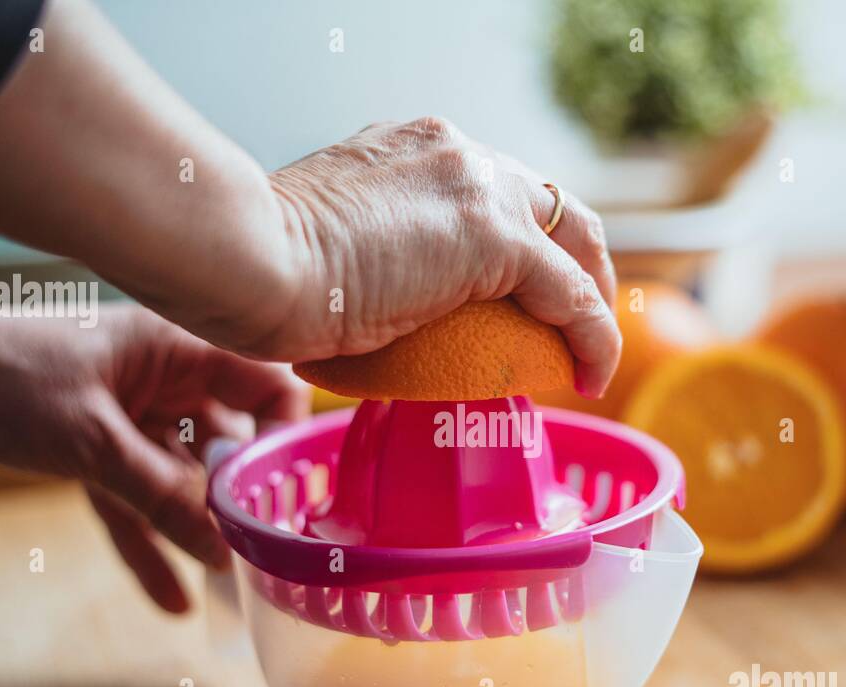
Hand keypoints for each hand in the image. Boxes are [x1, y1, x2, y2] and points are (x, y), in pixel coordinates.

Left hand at [0, 292, 306, 612]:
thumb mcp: (90, 441)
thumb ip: (163, 496)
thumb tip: (225, 549)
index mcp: (175, 348)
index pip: (265, 382)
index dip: (285, 432)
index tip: (291, 490)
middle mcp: (163, 380)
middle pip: (229, 442)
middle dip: (246, 499)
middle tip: (270, 554)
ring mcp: (130, 417)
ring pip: (183, 482)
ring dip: (200, 533)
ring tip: (234, 590)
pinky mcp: (95, 452)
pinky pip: (137, 504)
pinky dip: (149, 546)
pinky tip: (172, 603)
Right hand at [264, 117, 620, 396]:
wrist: (251, 261)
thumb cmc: (262, 270)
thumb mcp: (329, 246)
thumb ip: (365, 254)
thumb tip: (369, 307)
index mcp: (413, 148)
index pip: (493, 185)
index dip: (522, 239)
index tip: (519, 294)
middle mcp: (454, 150)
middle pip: (548, 199)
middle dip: (577, 260)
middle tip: (575, 322)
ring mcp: (477, 184)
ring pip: (575, 235)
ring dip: (594, 296)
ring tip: (588, 356)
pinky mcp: (494, 235)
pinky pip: (571, 294)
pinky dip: (592, 337)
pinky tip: (589, 379)